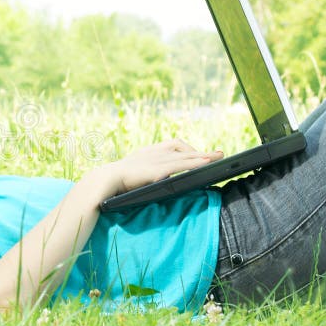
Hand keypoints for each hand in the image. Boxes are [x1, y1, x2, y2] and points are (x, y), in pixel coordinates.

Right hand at [107, 139, 223, 194]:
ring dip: (204, 156)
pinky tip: (206, 164)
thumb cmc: (117, 180)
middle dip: (201, 153)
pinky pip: (183, 164)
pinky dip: (196, 163)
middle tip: (218, 155)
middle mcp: (156, 152)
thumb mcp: (133, 172)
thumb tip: (153, 179)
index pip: (173, 145)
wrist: (107, 179)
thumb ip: (145, 173)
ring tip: (218, 158)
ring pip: (186, 156)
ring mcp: (158, 160)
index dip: (187, 149)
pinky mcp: (160, 169)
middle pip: (184, 149)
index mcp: (149, 152)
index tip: (198, 154)